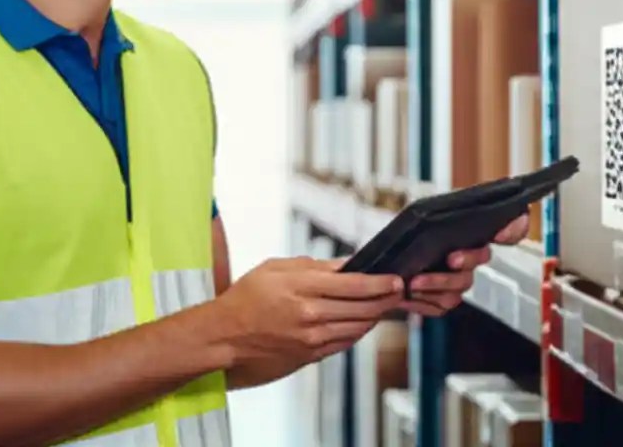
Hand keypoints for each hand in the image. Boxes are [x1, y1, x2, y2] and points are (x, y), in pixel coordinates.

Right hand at [213, 257, 402, 385]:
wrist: (224, 337)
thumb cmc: (245, 298)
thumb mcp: (274, 269)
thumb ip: (312, 266)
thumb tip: (346, 266)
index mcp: (302, 289)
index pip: (355, 285)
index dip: (381, 283)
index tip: (396, 279)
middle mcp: (311, 316)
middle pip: (363, 308)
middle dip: (386, 299)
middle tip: (398, 291)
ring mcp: (312, 339)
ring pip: (358, 328)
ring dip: (375, 316)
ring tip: (383, 304)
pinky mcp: (310, 356)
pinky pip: (345, 343)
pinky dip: (358, 331)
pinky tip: (361, 322)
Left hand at [398, 212, 528, 317]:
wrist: (381, 265)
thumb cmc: (404, 236)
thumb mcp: (415, 218)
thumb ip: (436, 216)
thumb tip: (441, 215)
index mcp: (470, 230)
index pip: (511, 226)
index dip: (514, 228)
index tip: (500, 232)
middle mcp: (471, 254)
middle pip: (481, 257)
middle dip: (467, 258)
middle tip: (450, 259)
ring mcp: (460, 278)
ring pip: (461, 285)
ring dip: (438, 284)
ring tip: (413, 282)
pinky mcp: (444, 299)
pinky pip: (442, 305)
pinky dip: (424, 302)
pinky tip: (407, 298)